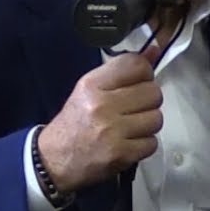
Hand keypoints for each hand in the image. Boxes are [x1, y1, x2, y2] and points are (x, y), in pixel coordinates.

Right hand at [37, 48, 162, 192]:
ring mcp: (111, 132)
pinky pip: (152, 143)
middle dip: (147, 102)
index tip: (137, 83)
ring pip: (156, 119)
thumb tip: (155, 51)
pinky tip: (128, 142)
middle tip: (132, 109)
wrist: (53, 160)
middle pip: (153, 93)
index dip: (144, 74)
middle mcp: (102, 106)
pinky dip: (144, 144)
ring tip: (130, 127)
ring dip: (147, 124)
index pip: (137, 65)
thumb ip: (123, 70)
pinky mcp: (120, 154)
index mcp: (92, 85)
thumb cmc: (76, 120)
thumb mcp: (92, 89)